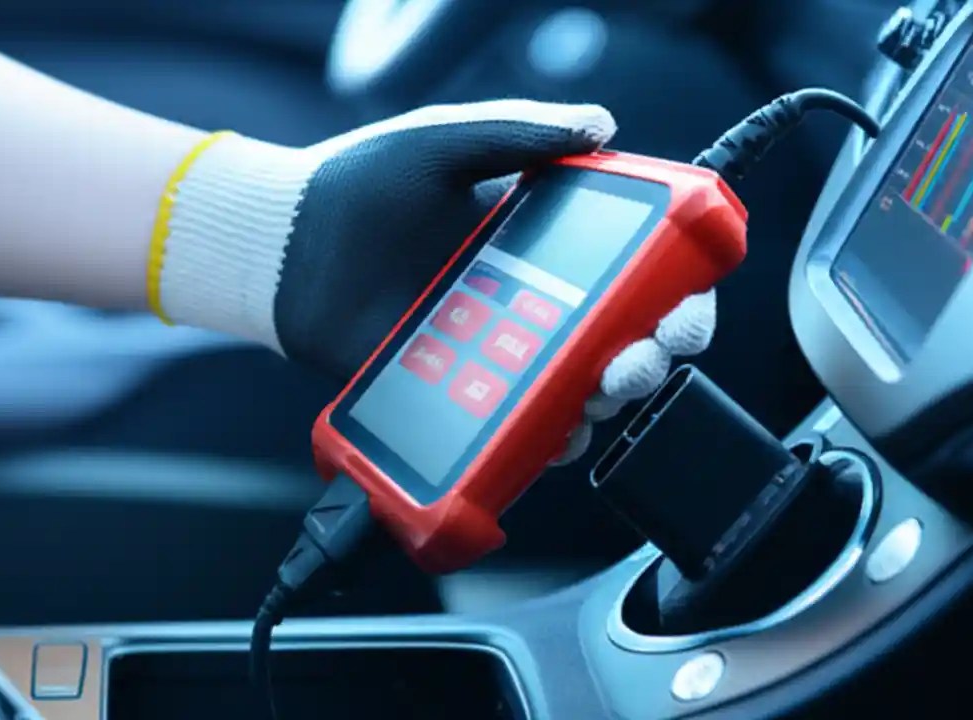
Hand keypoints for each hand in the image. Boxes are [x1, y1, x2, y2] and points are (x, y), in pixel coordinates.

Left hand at [155, 100, 715, 460]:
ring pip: (584, 391)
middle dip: (655, 355)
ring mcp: (501, 351)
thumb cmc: (361, 185)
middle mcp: (535, 301)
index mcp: (545, 242)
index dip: (676, 293)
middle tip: (641, 356)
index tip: (684, 303)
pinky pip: (523, 427)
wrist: (287, 247)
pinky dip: (552, 437)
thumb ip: (519, 132)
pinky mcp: (462, 393)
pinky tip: (559, 428)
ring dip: (611, 398)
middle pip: (626, 341)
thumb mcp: (446, 142)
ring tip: (601, 387)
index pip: (636, 271)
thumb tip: (600, 125)